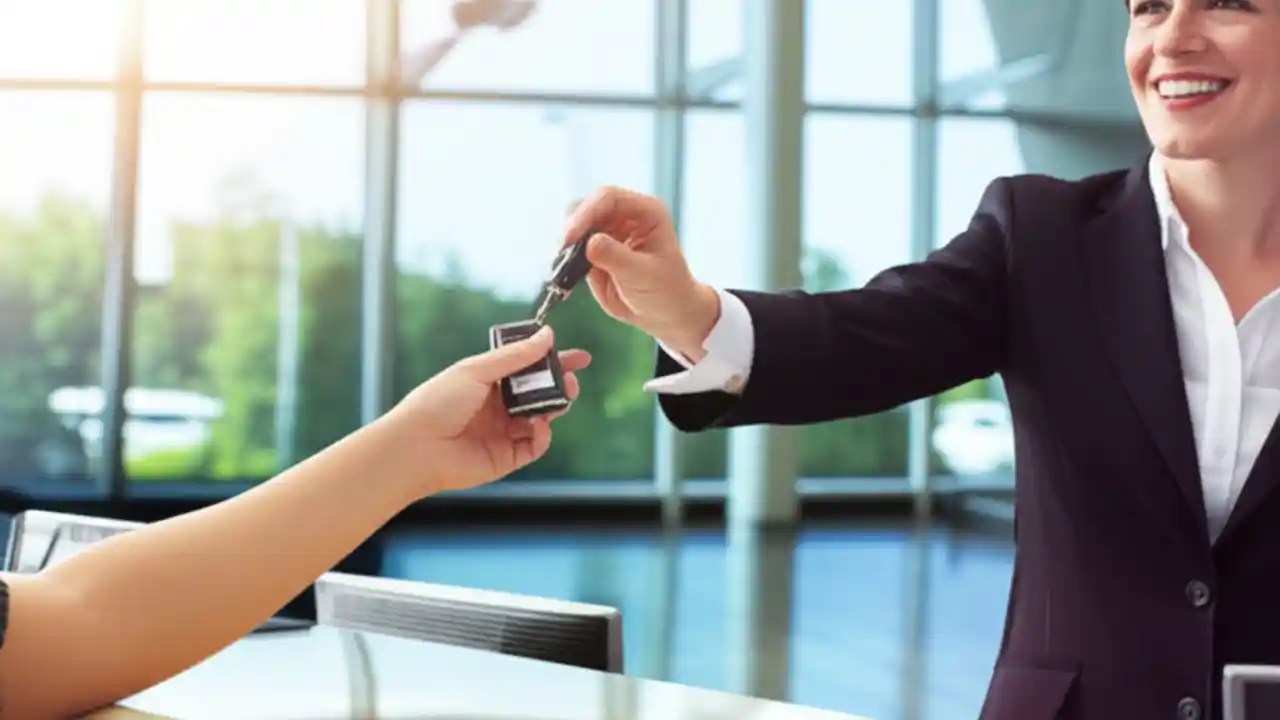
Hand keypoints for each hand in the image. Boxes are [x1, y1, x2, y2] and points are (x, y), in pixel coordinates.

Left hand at [388, 326, 589, 494]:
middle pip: (538, 394)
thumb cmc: (437, 403)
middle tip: (571, 381)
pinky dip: (543, 436)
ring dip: (554, 408)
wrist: (416, 447)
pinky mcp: (505, 457)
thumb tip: (546, 335)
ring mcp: (502, 432)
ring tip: (561, 400)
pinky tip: (540, 426)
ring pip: (541, 419)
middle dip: (559, 386)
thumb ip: (515, 356)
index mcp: (487, 381)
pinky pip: (534, 446)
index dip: (553, 361)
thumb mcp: (477, 369)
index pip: (527, 368)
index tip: (578, 357)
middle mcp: (497, 406)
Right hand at [564, 187, 720, 360]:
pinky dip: (565, 256)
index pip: (609, 197)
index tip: (571, 237)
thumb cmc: (665, 291)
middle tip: (563, 252)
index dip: (586, 213)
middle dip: (572, 226)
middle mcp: (625, 215)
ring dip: (566, 241)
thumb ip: (616, 257)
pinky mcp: (594, 249)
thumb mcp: (642, 275)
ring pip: (575, 223)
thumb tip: (590, 242)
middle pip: (587, 205)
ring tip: (564, 263)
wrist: (664, 314)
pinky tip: (565, 270)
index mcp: (645, 212)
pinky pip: (572, 246)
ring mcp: (608, 231)